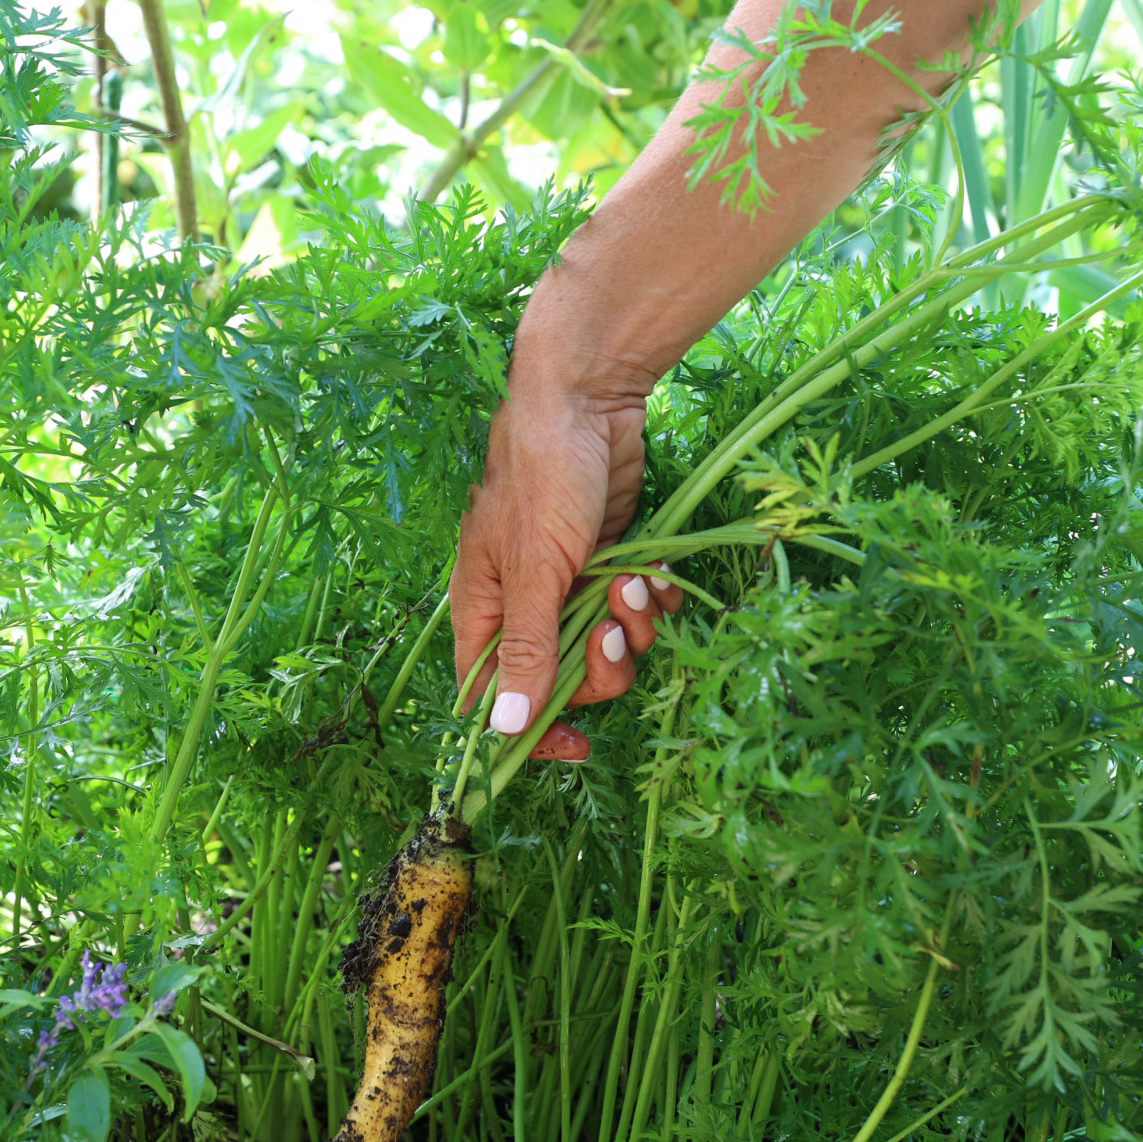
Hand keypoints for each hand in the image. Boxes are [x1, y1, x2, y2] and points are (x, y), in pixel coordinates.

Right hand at [450, 371, 681, 760]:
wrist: (587, 397)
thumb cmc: (542, 475)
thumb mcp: (533, 569)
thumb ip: (525, 649)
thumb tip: (503, 729)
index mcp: (485, 612)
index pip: (497, 699)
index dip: (535, 729)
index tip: (579, 744)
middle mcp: (525, 606)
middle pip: (566, 680)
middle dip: (602, 663)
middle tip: (615, 625)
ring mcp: (571, 584)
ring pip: (611, 646)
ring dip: (634, 624)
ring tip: (636, 579)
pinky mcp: (611, 561)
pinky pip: (639, 609)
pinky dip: (654, 597)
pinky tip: (657, 569)